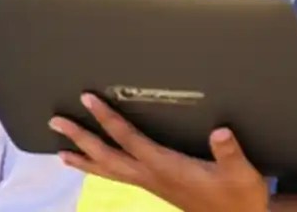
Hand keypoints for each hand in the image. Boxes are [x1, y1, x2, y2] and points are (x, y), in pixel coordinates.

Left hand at [50, 93, 269, 211]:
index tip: (88, 99)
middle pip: (107, 156)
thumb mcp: (241, 173)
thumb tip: (220, 132)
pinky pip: (119, 176)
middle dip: (80, 138)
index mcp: (165, 166)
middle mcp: (151, 175)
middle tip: (55, 122)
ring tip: (61, 153)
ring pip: (108, 170)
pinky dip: (100, 169)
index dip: (107, 118)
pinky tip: (94, 166)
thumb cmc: (239, 196)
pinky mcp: (154, 187)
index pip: (128, 138)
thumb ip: (229, 152)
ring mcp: (150, 184)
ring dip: (84, 159)